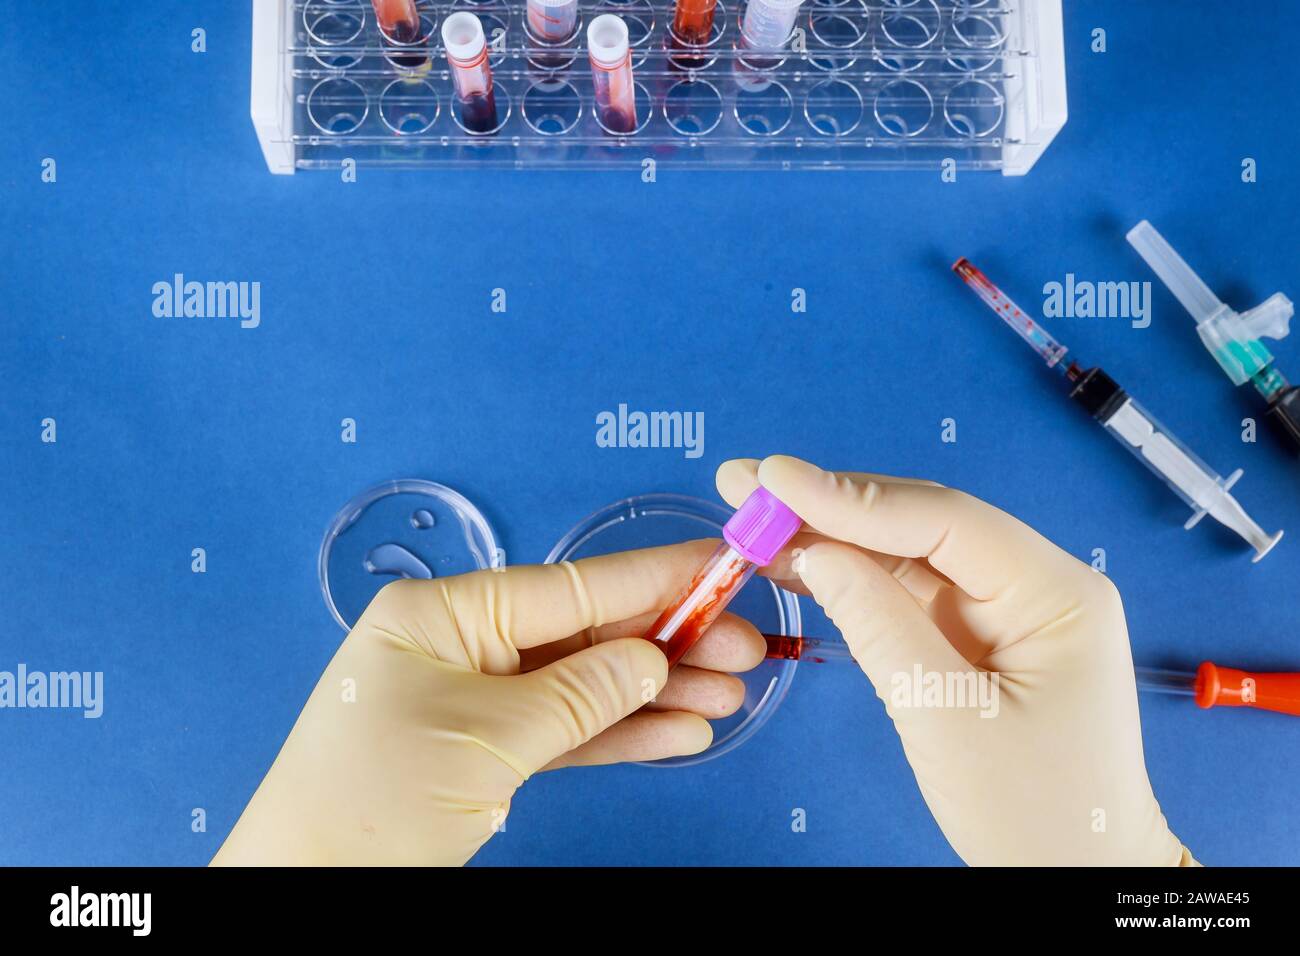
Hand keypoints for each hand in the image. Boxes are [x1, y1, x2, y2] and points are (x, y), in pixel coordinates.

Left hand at [212, 541, 765, 865]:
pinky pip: (564, 732)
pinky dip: (620, 734)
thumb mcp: (486, 738)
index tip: (715, 564)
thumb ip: (579, 694)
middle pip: (584, 634)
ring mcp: (474, 698)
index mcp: (444, 613)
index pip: (568, 586)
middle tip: (743, 648)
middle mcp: (460, 644)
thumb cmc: (367, 799)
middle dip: (666, 644)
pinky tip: (678, 732)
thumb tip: (651, 659)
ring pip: (584, 686)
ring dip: (655, 694)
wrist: (306, 884)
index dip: (650, 578)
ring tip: (726, 698)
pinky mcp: (485, 750)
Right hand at [717, 455, 1193, 865]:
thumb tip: (814, 554)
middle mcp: (1033, 584)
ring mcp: (1003, 610)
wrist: (1079, 877)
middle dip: (830, 506)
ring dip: (829, 537)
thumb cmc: (1034, 812)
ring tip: (751, 517)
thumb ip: (879, 625)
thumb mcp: (947, 718)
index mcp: (1055, 592)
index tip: (773, 479)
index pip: (944, 520)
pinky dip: (848, 578)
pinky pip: (904, 593)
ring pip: (905, 554)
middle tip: (744, 484)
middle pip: (920, 525)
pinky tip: (793, 561)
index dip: (851, 496)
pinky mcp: (975, 638)